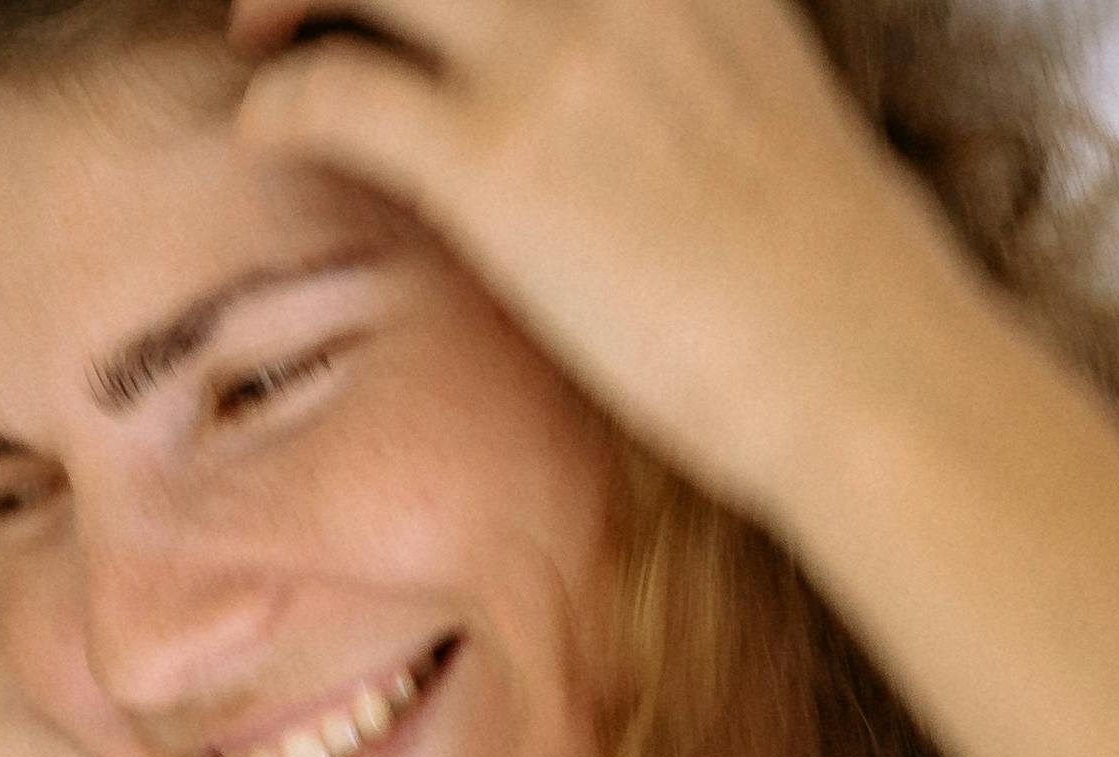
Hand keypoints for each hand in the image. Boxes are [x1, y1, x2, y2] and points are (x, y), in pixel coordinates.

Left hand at [225, 0, 994, 520]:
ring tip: (258, 35)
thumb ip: (668, 40)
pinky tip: (266, 133)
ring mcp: (552, 54)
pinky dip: (278, 102)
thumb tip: (599, 76)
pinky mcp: (496, 158)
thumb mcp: (757, 85)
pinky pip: (331, 88)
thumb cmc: (820, 266)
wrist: (859, 359)